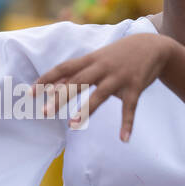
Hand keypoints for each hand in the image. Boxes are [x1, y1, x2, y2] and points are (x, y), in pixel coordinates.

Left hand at [36, 33, 173, 140]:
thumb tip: (51, 86)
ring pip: (100, 95)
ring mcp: (119, 77)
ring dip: (86, 110)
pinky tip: (123, 138)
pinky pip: (130, 107)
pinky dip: (127, 123)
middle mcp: (102, 67)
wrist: (153, 46)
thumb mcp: (97, 59)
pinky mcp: (135, 86)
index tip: (30, 93)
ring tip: (73, 125)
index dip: (46, 79)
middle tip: (45, 112)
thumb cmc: (118, 55)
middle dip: (61, 96)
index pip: (64, 68)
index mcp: (91, 60)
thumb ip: (76, 73)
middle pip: (78, 81)